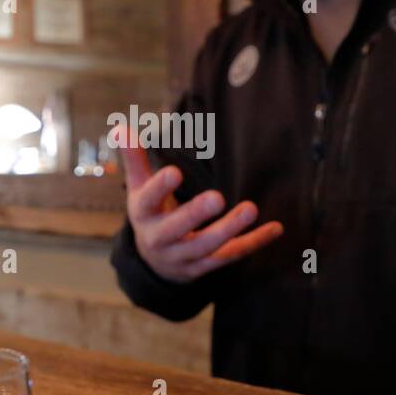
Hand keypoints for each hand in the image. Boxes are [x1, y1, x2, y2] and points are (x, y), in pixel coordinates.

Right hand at [117, 128, 282, 282]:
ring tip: (250, 208)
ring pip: (206, 246)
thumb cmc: (151, 214)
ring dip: (229, 229)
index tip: (175, 171)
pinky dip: (253, 242)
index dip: (160, 189)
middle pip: (177, 229)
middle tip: (217, 197)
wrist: (155, 263)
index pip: (147, 202)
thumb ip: (134, 159)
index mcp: (143, 215)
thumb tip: (120, 127)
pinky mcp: (206, 267)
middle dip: (196, 215)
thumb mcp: (139, 189)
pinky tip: (275, 229)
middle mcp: (160, 240)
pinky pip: (230, 255)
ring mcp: (183, 257)